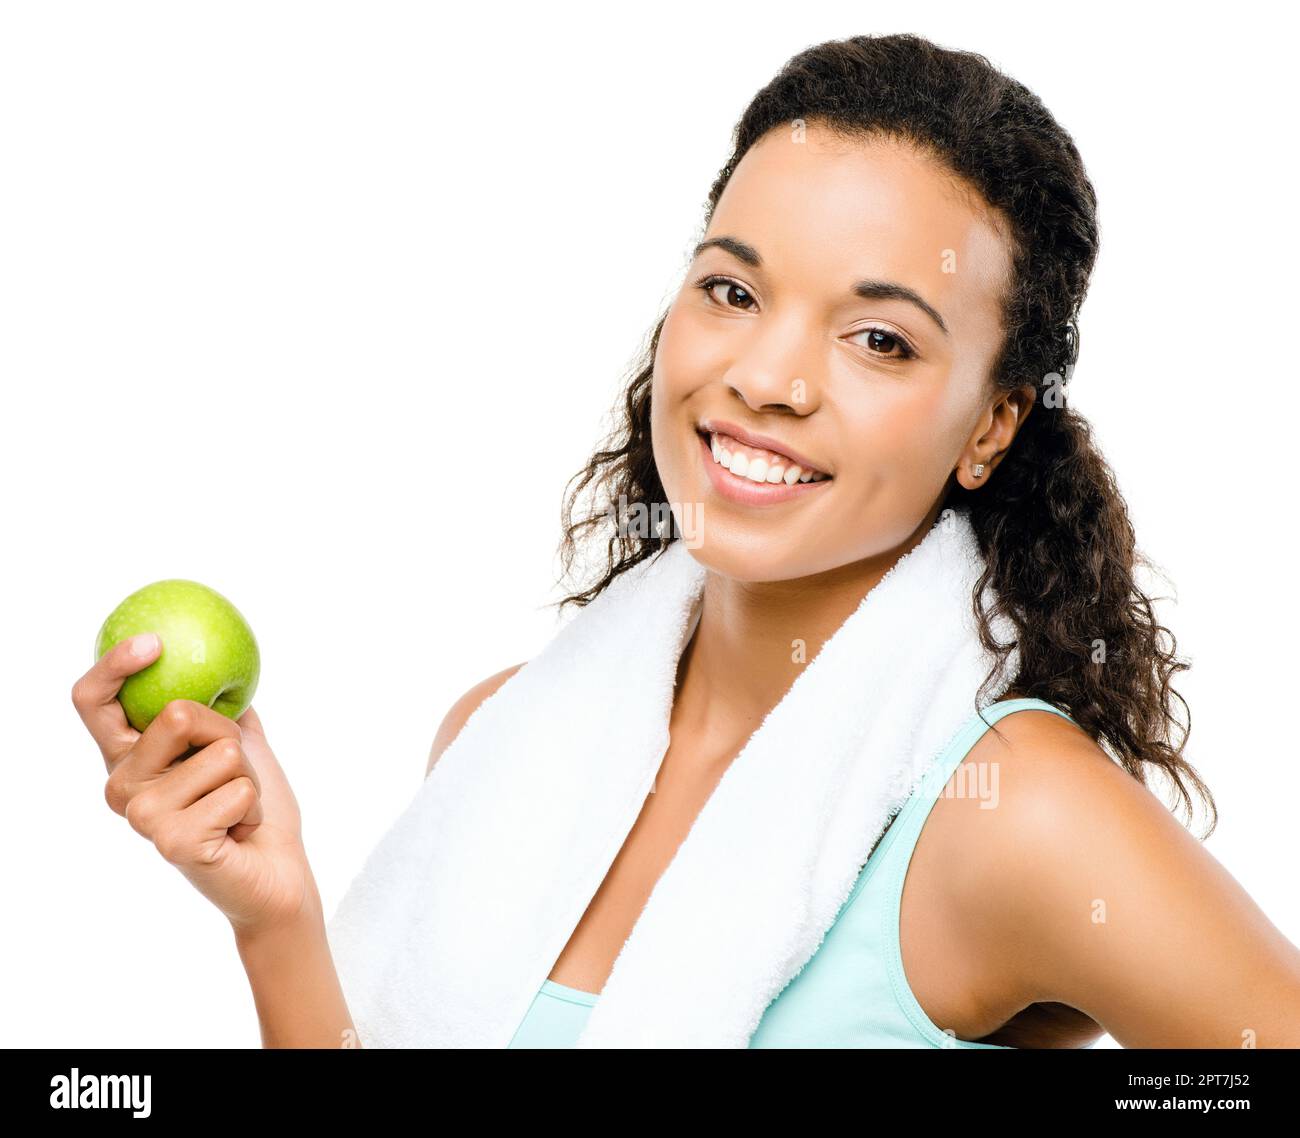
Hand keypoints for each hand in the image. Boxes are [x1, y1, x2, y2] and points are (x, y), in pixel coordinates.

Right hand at [72, 632, 319, 935]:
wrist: (276, 868)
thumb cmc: (252, 802)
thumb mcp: (234, 740)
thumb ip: (215, 702)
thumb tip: (214, 651)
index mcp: (127, 756)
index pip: (93, 701)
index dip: (114, 665)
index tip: (155, 643)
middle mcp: (121, 786)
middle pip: (179, 713)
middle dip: (229, 736)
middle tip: (231, 775)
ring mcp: (141, 817)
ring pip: (220, 752)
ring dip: (247, 776)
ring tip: (235, 806)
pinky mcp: (172, 842)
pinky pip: (237, 789)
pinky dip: (253, 804)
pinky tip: (237, 830)